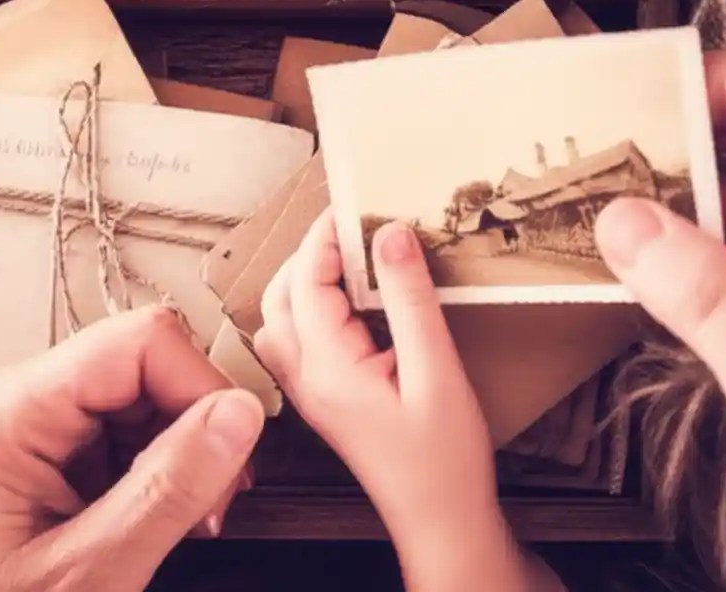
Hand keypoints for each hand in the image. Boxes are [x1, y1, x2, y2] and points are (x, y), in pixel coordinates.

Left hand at [0, 306, 264, 591]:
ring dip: (180, 455)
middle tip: (210, 508)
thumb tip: (242, 412)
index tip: (232, 455)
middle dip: (193, 429)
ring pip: (140, 398)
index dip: (201, 388)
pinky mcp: (35, 452)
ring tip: (184, 523)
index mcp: (3, 413)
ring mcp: (19, 424)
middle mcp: (5, 400)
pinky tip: (156, 519)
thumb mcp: (88, 575)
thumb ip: (168, 490)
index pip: (137, 343)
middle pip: (142, 367)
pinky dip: (155, 472)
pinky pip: (120, 432)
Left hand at [255, 213, 557, 591]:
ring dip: (306, 280)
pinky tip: (350, 304)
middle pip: (282, 297)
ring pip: (283, 320)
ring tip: (349, 257)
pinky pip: (301, 341)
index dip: (325, 237)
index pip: (307, 282)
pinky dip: (314, 309)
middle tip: (351, 225)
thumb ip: (410, 300)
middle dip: (309, 253)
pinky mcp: (326, 401)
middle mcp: (308, 379)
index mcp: (328, 369)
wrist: (440, 521)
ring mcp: (312, 393)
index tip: (351, 205)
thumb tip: (390, 236)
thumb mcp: (436, 371)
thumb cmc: (443, 461)